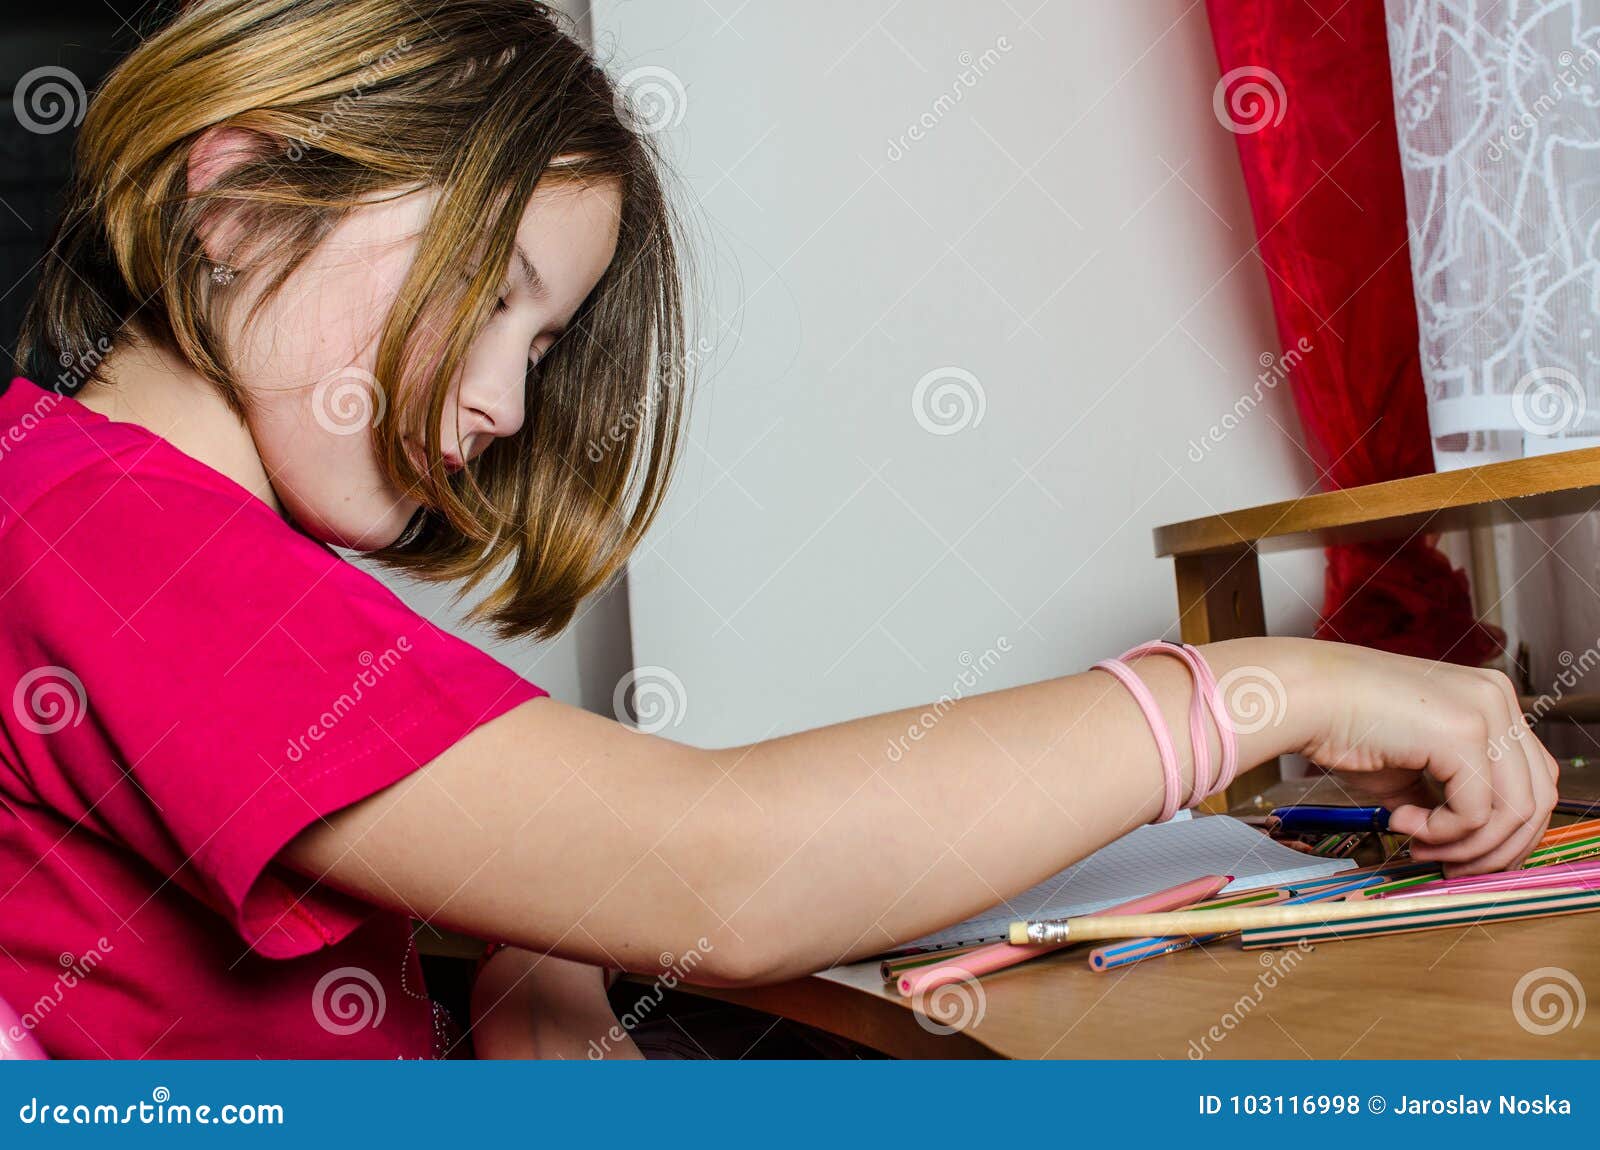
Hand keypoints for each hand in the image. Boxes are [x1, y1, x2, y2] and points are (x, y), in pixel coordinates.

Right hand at [1277, 638, 1557, 874]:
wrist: (1300, 697)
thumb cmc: (1341, 725)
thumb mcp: (1409, 767)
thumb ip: (1445, 796)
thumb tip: (1461, 843)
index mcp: (1490, 699)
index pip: (1533, 778)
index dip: (1508, 829)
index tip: (1464, 855)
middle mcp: (1499, 698)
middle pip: (1539, 796)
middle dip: (1499, 848)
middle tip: (1452, 866)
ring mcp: (1487, 712)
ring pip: (1515, 811)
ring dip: (1468, 847)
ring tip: (1421, 847)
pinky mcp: (1465, 733)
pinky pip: (1476, 812)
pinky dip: (1441, 833)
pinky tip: (1400, 821)